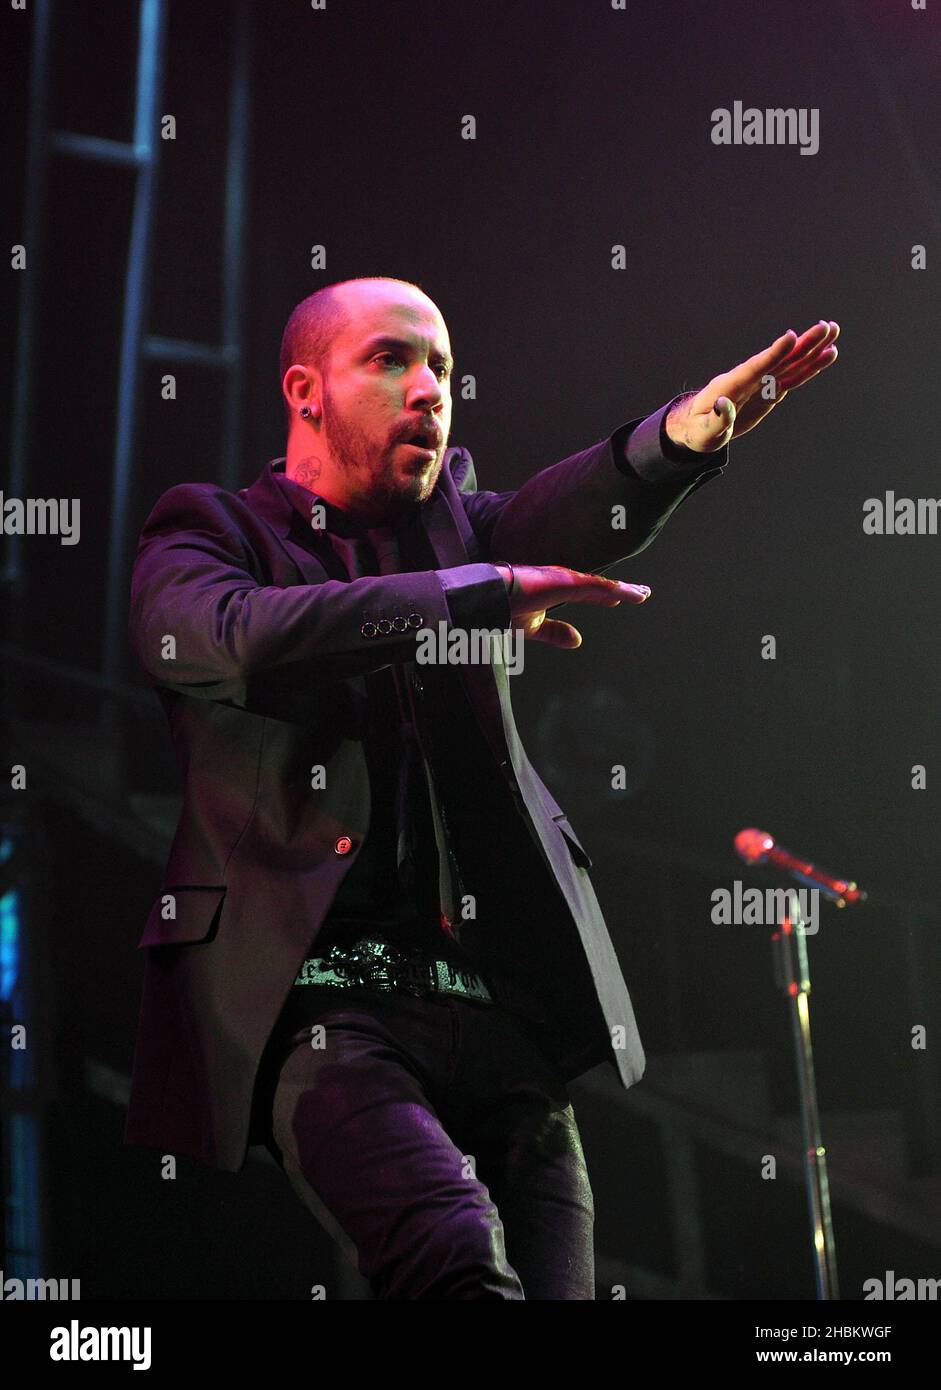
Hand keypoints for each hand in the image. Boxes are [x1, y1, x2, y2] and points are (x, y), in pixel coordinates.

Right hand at [494, 564, 649, 648]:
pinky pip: (598, 587)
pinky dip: (619, 590)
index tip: (625, 597)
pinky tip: (635, 595)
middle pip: (599, 586)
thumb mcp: (533, 627)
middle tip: (643, 593)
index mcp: (556, 589)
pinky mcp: (566, 582)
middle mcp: (563, 580)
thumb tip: (577, 640)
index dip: (607, 594)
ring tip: (643, 594)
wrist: (484, 599)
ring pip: (603, 586)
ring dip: (626, 590)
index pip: (588, 592)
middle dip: (623, 590)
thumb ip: (555, 632)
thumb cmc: (502, 609)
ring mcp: (565, 579)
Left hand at [665, 320, 839, 452]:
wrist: (697, 425)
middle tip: (827, 326)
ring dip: (812, 349)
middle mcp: (750, 379)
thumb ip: (716, 420)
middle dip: (802, 344)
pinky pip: (793, 377)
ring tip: (834, 332)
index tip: (791, 336)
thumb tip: (723, 405)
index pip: (756, 367)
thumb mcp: (703, 432)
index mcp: (731, 385)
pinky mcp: (770, 391)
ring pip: (790, 364)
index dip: (773, 353)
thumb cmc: (697, 430)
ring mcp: (761, 383)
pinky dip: (809, 367)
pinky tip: (827, 355)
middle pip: (780, 359)